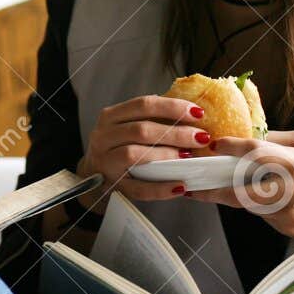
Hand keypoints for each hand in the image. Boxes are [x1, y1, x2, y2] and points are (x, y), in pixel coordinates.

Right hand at [81, 94, 212, 207]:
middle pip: (141, 130)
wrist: (92, 178)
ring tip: (189, 157)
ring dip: (166, 155)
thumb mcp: (127, 127)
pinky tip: (179, 186)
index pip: (142, 105)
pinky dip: (161, 188)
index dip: (171, 107)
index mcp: (110, 117)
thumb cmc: (117, 148)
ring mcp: (105, 162)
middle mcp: (103, 136)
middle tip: (201, 137)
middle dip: (175, 132)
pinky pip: (138, 188)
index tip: (197, 113)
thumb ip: (152, 119)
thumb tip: (193, 114)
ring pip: (134, 154)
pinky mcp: (111, 186)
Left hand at [183, 130, 293, 238]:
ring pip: (247, 205)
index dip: (228, 148)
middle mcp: (288, 191)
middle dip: (212, 189)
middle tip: (193, 185)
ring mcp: (287, 214)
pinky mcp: (287, 229)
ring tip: (225, 185)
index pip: (252, 153)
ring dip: (235, 196)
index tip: (212, 145)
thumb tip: (243, 136)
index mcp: (292, 163)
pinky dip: (258, 205)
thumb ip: (272, 140)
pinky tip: (269, 197)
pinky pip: (262, 215)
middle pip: (238, 191)